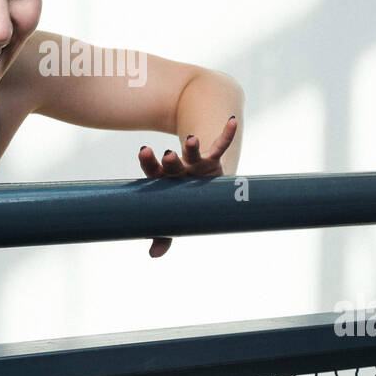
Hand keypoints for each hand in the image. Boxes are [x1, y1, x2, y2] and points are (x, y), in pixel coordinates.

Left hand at [137, 116, 237, 257]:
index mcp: (163, 180)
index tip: (144, 151)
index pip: (152, 170)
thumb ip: (163, 235)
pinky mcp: (212, 160)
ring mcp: (194, 163)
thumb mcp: (172, 220)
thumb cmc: (180, 205)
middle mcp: (177, 168)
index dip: (149, 161)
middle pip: (171, 162)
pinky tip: (232, 120)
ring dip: (191, 146)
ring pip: (192, 152)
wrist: (198, 190)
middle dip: (170, 159)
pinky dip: (226, 133)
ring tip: (191, 139)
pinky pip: (220, 145)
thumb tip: (154, 255)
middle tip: (169, 155)